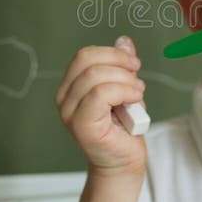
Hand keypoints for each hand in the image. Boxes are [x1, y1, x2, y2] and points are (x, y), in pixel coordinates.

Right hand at [55, 36, 146, 178]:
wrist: (124, 161)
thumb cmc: (124, 126)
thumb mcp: (124, 87)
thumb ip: (121, 65)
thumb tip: (123, 41)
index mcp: (71, 86)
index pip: (84, 56)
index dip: (112, 53)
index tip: (133, 63)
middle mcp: (64, 98)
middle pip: (88, 61)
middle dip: (119, 64)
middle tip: (137, 78)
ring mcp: (70, 112)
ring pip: (96, 77)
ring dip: (125, 81)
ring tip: (137, 93)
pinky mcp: (82, 125)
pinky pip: (100, 95)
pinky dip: (123, 92)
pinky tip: (134, 100)